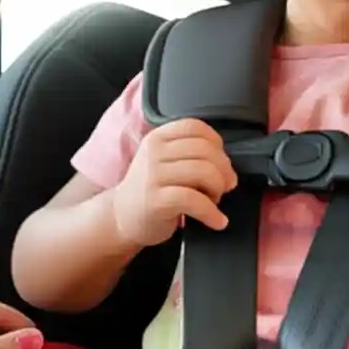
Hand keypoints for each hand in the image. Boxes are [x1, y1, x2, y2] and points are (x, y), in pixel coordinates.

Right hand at [112, 119, 237, 246]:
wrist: (122, 218)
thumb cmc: (151, 189)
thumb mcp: (163, 161)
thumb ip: (189, 153)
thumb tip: (226, 165)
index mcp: (158, 137)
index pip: (195, 127)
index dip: (216, 144)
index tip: (221, 163)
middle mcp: (154, 152)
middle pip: (205, 150)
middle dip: (223, 171)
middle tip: (223, 188)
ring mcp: (154, 176)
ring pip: (204, 172)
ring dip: (218, 190)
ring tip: (214, 202)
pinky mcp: (156, 201)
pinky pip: (195, 201)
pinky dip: (212, 213)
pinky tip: (217, 221)